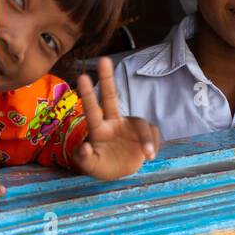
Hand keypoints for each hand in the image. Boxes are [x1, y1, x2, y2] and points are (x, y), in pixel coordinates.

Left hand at [73, 57, 159, 180]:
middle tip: (104, 60)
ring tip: (148, 154)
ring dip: (145, 138)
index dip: (88, 94)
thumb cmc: (102, 166)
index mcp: (98, 129)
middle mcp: (113, 122)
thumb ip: (84, 159)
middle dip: (107, 79)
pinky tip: (149, 156)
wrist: (121, 174)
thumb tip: (84, 147)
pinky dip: (152, 144)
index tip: (82, 77)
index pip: (92, 110)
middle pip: (111, 98)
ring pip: (140, 124)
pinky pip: (151, 134)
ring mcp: (130, 126)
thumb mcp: (91, 167)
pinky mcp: (144, 133)